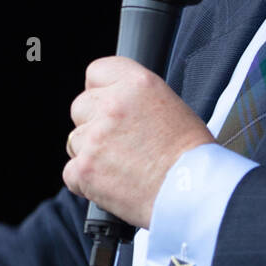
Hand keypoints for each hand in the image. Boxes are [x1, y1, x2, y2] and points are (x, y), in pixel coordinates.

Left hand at [63, 56, 212, 228]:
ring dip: (90, 153)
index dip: (100, 90)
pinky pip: (71, 172)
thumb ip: (137, 99)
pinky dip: (87, 181)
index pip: (96, 72)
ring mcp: (95, 138)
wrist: (193, 193)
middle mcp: (112, 105)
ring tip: (120, 167)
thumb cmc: (192, 156)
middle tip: (117, 142)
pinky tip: (112, 184)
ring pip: (75, 140)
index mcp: (137, 84)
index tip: (105, 102)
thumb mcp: (172, 106)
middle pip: (80, 106)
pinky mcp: (85, 169)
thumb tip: (118, 104)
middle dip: (93, 123)